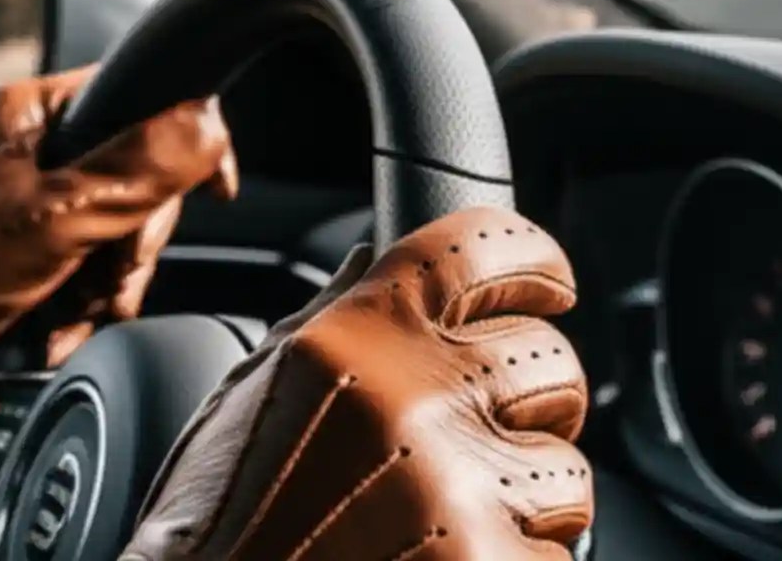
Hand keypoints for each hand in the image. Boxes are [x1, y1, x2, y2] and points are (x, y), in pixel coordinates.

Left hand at [0, 66, 236, 418]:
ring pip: (121, 219)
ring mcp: (38, 189)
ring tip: (90, 303)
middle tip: (119, 266)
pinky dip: (90, 289)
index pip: (141, 96)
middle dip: (138, 233)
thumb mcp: (61, 214)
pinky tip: (71, 315)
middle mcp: (39, 141)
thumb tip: (207, 125)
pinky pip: (93, 251)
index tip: (216, 185)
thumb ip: (139, 168)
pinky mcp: (37, 234)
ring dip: (115, 272)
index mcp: (38, 110)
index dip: (186, 141)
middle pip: (139, 171)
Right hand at [123, 206, 590, 559]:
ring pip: (566, 472)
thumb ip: (325, 318)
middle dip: (531, 402)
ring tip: (447, 520)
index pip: (484, 250)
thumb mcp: (251, 392)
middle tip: (484, 434)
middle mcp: (419, 396)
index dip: (533, 261)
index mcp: (360, 335)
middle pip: (551, 363)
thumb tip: (367, 262)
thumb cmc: (215, 516)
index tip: (549, 285)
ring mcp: (462, 489)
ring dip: (524, 499)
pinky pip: (550, 557)